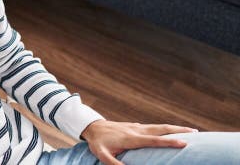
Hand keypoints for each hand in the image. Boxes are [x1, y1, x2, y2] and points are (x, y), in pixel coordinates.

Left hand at [81, 120, 195, 164]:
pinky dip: (165, 128)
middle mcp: (136, 130)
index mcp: (131, 139)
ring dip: (174, 128)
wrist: (91, 127)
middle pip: (160, 129)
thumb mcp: (102, 155)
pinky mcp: (135, 126)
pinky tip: (171, 131)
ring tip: (190, 131)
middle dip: (178, 130)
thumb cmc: (98, 143)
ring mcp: (136, 127)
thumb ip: (114, 164)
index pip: (153, 140)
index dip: (168, 142)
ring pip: (158, 126)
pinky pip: (153, 127)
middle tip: (196, 133)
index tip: (184, 143)